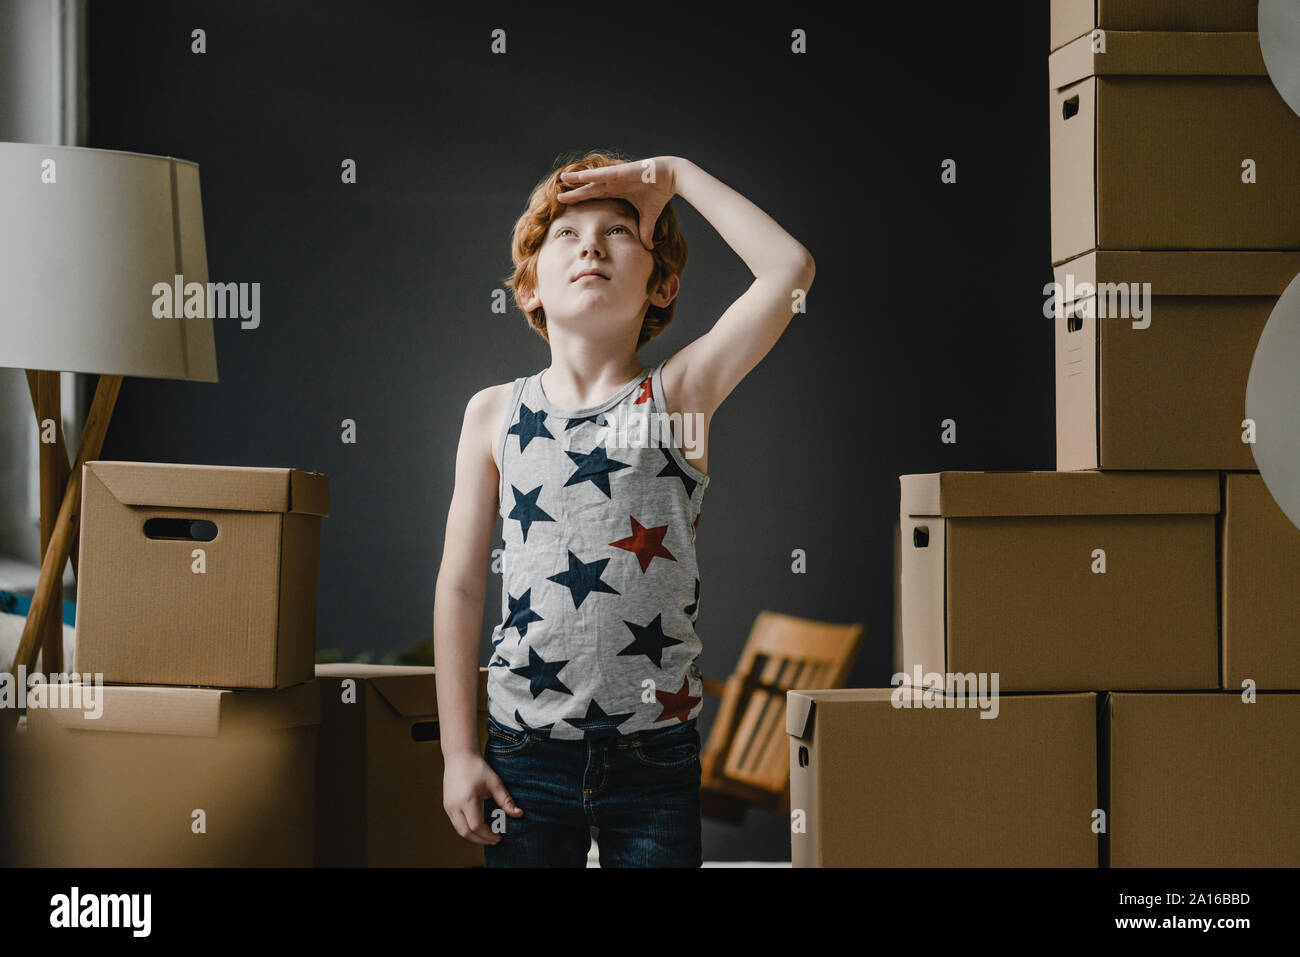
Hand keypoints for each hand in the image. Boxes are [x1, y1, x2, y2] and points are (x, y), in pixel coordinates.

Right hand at [442, 751, 522, 844]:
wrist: (459, 756)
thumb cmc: (478, 768)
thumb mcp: (494, 783)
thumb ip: (506, 801)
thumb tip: (519, 814)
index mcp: (467, 800)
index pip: (477, 826)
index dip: (488, 835)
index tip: (499, 836)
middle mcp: (454, 805)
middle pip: (466, 832)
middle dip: (481, 840)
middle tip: (494, 840)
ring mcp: (448, 806)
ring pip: (459, 830)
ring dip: (473, 836)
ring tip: (487, 836)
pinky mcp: (446, 805)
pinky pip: (455, 823)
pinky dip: (466, 829)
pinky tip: (477, 827)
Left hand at [558, 156, 678, 249]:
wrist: (672, 178)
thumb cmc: (659, 193)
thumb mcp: (649, 217)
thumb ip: (645, 230)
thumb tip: (648, 248)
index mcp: (618, 191)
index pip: (595, 197)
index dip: (583, 201)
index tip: (570, 206)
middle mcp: (614, 182)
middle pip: (590, 189)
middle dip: (575, 193)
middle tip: (559, 198)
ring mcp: (617, 176)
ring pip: (593, 179)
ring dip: (578, 179)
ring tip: (563, 178)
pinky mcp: (622, 171)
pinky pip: (603, 174)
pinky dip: (591, 175)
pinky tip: (579, 176)